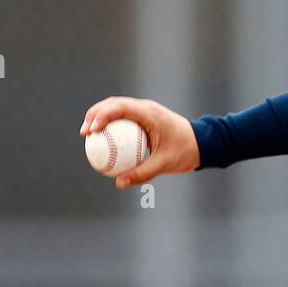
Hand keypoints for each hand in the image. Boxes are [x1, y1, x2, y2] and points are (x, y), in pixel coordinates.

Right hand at [79, 97, 200, 188]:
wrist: (203, 143)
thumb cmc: (186, 151)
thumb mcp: (165, 163)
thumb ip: (142, 173)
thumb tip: (118, 183)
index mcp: (150, 113)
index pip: (120, 107)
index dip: (102, 115)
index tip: (91, 131)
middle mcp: (146, 108)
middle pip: (113, 104)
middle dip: (95, 114)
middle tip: (84, 132)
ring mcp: (145, 111)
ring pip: (117, 108)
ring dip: (100, 117)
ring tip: (88, 134)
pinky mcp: (145, 118)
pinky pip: (124, 119)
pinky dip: (111, 125)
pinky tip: (103, 141)